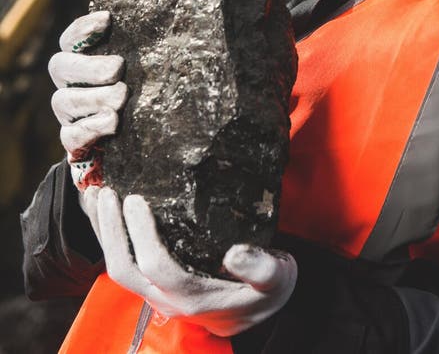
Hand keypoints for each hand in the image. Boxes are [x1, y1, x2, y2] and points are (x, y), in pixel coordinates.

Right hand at [48, 11, 126, 188]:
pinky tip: (112, 122)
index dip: (84, 28)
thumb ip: (139, 45)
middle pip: (61, 67)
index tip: (107, 20)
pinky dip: (91, 128)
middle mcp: (68, 83)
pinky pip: (71, 135)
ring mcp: (68, 112)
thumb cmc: (140, 88)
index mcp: (80, 58)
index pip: (71, 38)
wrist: (134, 139)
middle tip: (118, 68)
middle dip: (90, 67)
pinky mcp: (73, 139)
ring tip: (121, 97)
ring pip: (64, 101)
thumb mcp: (140, 65)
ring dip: (94, 97)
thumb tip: (161, 15)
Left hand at [82, 186, 297, 336]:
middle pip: (126, 269)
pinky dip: (110, 235)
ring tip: (95, 194)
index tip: (136, 199)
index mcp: (195, 297)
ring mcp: (157, 293)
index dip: (142, 234)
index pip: (158, 266)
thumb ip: (262, 268)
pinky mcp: (153, 283)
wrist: (254, 312)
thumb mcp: (277, 278)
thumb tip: (235, 253)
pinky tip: (105, 209)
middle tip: (106, 191)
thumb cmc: (265, 291)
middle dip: (111, 230)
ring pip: (118, 268)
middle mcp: (168, 298)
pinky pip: (124, 261)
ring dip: (104, 232)